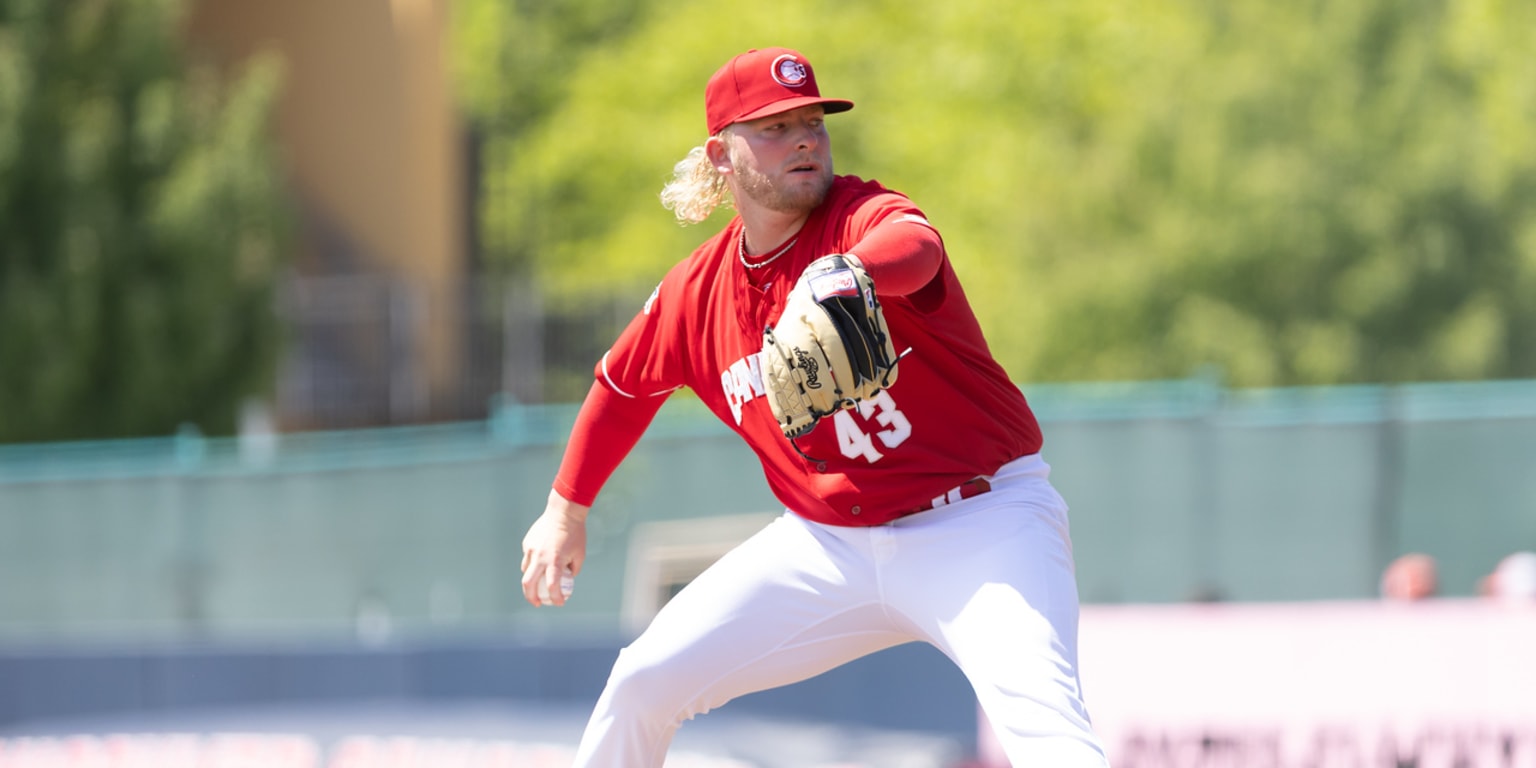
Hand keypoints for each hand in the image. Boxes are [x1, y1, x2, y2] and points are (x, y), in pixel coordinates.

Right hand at [520, 489, 588, 606]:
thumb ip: (572, 570)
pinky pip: (528, 558)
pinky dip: (533, 564)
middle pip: (528, 584)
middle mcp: (540, 557)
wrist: (564, 511)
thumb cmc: (576, 534)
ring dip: (531, 580)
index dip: (555, 598)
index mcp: (554, 561)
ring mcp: (531, 549)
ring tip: (539, 582)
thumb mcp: (579, 554)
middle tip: (538, 603)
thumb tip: (567, 579)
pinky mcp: (527, 543)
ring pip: (526, 571)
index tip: (559, 603)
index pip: (552, 587)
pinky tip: (541, 560)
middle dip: (531, 597)